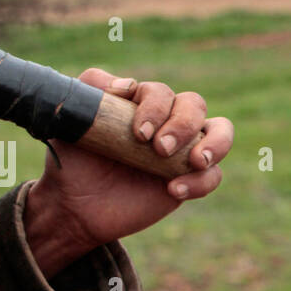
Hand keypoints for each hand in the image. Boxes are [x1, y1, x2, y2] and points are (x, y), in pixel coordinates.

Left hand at [23, 67, 233, 276]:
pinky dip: (200, 181)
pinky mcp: (188, 179)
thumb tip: (127, 85)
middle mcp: (164, 120)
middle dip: (182, 124)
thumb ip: (90, 88)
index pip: (159, 92)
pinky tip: (172, 190)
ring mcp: (181, 149)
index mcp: (138, 103)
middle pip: (194, 104)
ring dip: (214, 142)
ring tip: (195, 161)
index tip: (138, 134)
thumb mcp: (71, 120)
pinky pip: (213, 175)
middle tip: (159, 148)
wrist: (74, 204)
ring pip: (220, 130)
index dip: (155, 107)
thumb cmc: (73, 158)